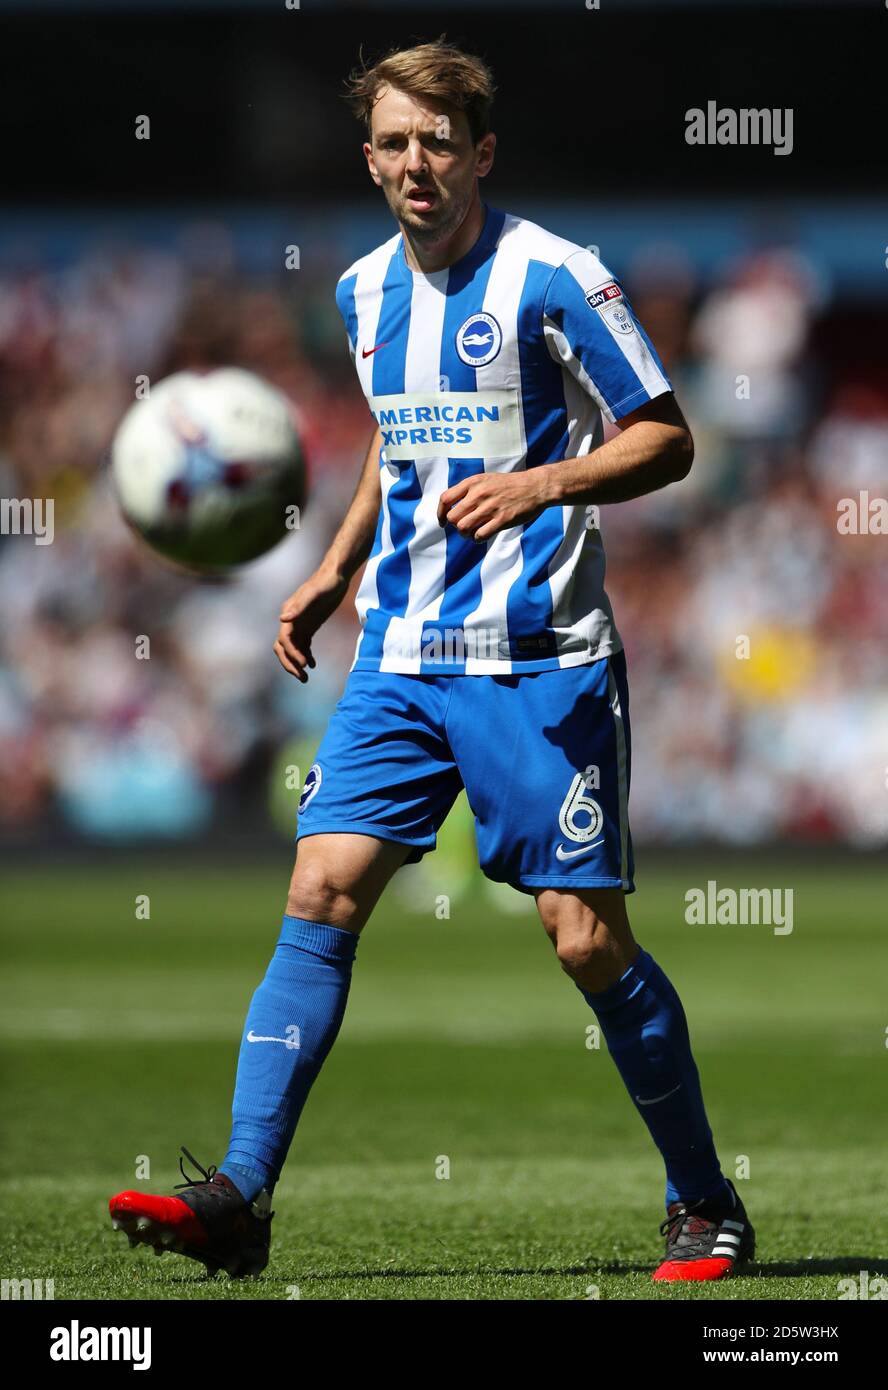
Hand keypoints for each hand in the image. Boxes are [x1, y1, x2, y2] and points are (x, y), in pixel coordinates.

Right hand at [273, 569, 348, 681]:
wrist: (336, 574)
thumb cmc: (326, 582)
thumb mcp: (315, 593)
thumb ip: (299, 606)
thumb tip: (282, 619)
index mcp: (289, 614)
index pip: (285, 640)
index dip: (293, 654)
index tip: (304, 665)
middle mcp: (291, 620)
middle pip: (284, 648)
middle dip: (290, 664)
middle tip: (302, 678)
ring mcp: (300, 623)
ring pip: (293, 649)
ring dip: (297, 663)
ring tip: (306, 678)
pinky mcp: (309, 625)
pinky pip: (303, 645)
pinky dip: (306, 655)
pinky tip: (313, 664)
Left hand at [437, 469, 552, 540]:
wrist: (535, 486)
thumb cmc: (510, 485)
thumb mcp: (486, 479)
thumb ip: (469, 490)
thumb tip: (452, 508)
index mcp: (473, 482)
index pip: (445, 499)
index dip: (440, 513)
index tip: (443, 522)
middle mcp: (479, 494)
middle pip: (452, 517)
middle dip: (456, 525)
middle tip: (465, 526)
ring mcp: (490, 507)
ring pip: (463, 528)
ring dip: (465, 534)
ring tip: (473, 532)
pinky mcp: (501, 520)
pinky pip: (479, 535)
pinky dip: (477, 539)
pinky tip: (483, 535)